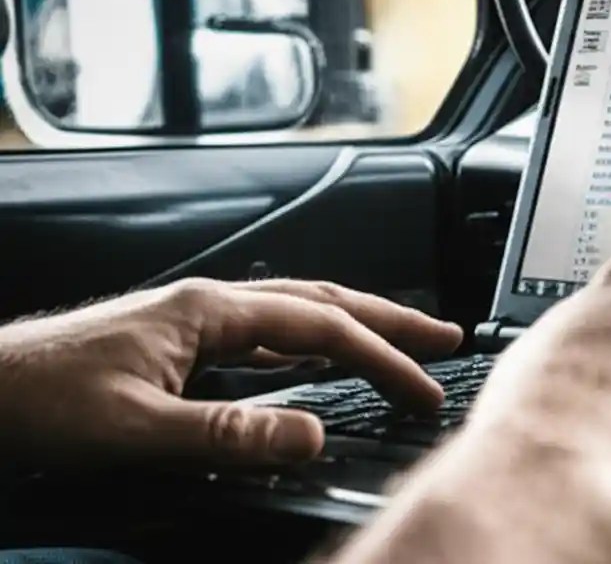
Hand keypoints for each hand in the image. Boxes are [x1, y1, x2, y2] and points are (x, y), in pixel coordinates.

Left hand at [0, 278, 461, 467]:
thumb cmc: (38, 400)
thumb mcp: (135, 429)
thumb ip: (227, 434)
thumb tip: (313, 436)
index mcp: (210, 313)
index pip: (322, 328)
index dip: (382, 358)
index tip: (423, 389)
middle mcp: (210, 306)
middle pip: (323, 301)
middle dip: (389, 319)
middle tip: (444, 338)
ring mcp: (195, 320)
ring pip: (298, 310)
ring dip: (356, 323)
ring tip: (399, 339)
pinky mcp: (181, 342)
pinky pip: (269, 332)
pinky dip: (313, 339)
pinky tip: (317, 357)